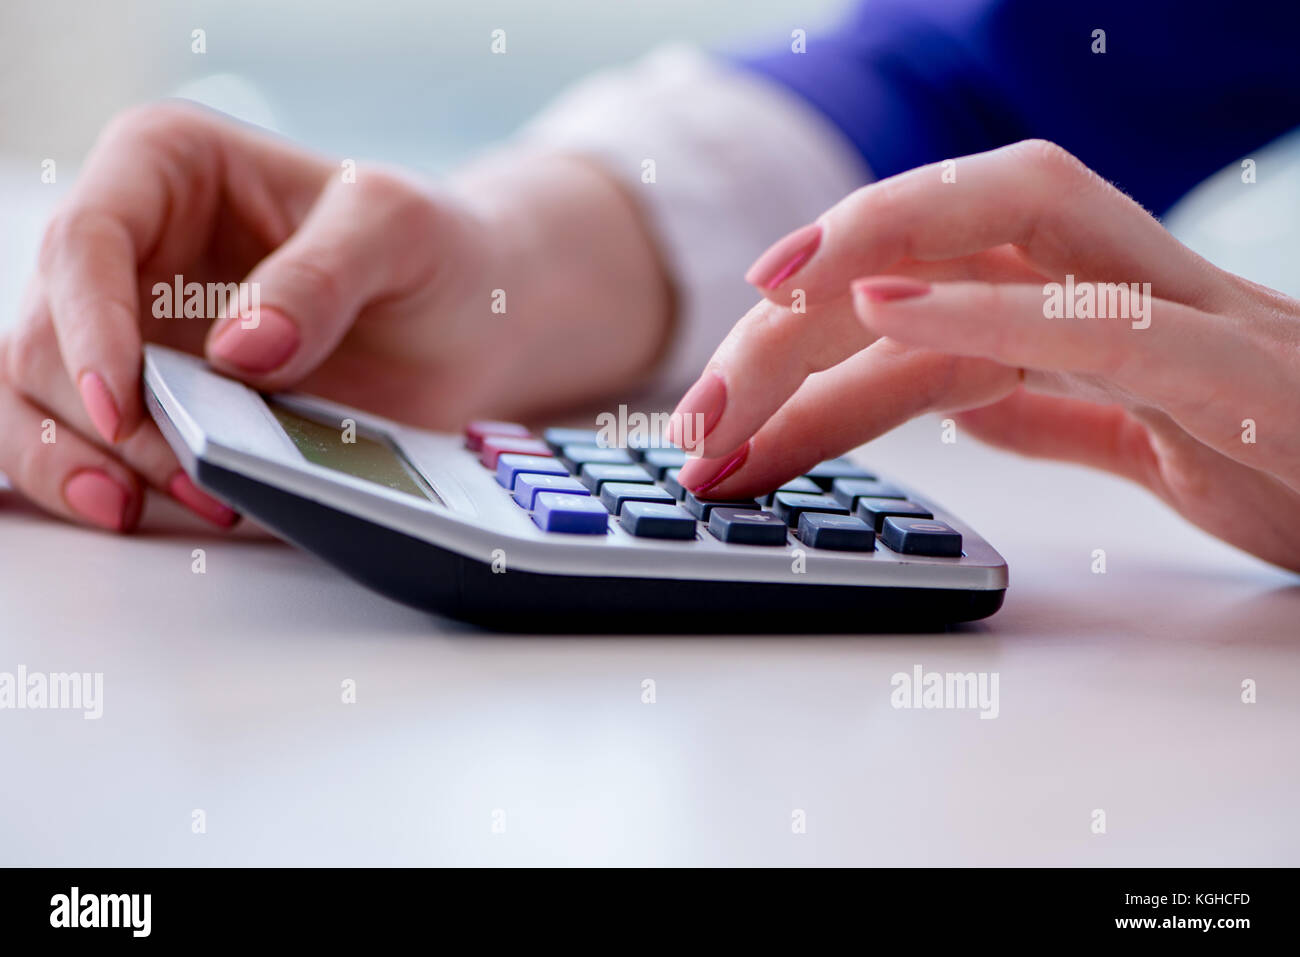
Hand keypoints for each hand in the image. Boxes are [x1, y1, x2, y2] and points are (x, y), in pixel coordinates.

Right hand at [3, 102, 668, 530]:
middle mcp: (127, 244)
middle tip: (185, 475)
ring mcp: (129, 328)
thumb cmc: (431, 252)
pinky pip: (86, 444)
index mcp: (164, 165)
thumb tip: (239, 350)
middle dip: (98, 417)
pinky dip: (101, 481)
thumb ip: (321, 276)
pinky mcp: (152, 398)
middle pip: (44, 334)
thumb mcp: (396, 232)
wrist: (466, 323)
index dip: (87, 327)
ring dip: (79, 461)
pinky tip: (150, 508)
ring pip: (38, 398)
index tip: (125, 404)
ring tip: (154, 507)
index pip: (86, 240)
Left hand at [670, 139, 1299, 571]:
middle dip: (800, 303)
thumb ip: (1047, 405)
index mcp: (1083, 297)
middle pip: (937, 235)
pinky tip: (882, 307)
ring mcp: (1180, 308)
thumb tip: (960, 400)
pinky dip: (987, 304)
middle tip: (698, 404)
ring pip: (1009, 223)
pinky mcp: (1235, 369)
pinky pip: (1099, 314)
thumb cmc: (1284, 458)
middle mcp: (1117, 278)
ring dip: (864, 258)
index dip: (803, 340)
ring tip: (755, 304)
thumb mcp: (1133, 437)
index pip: (919, 291)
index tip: (717, 409)